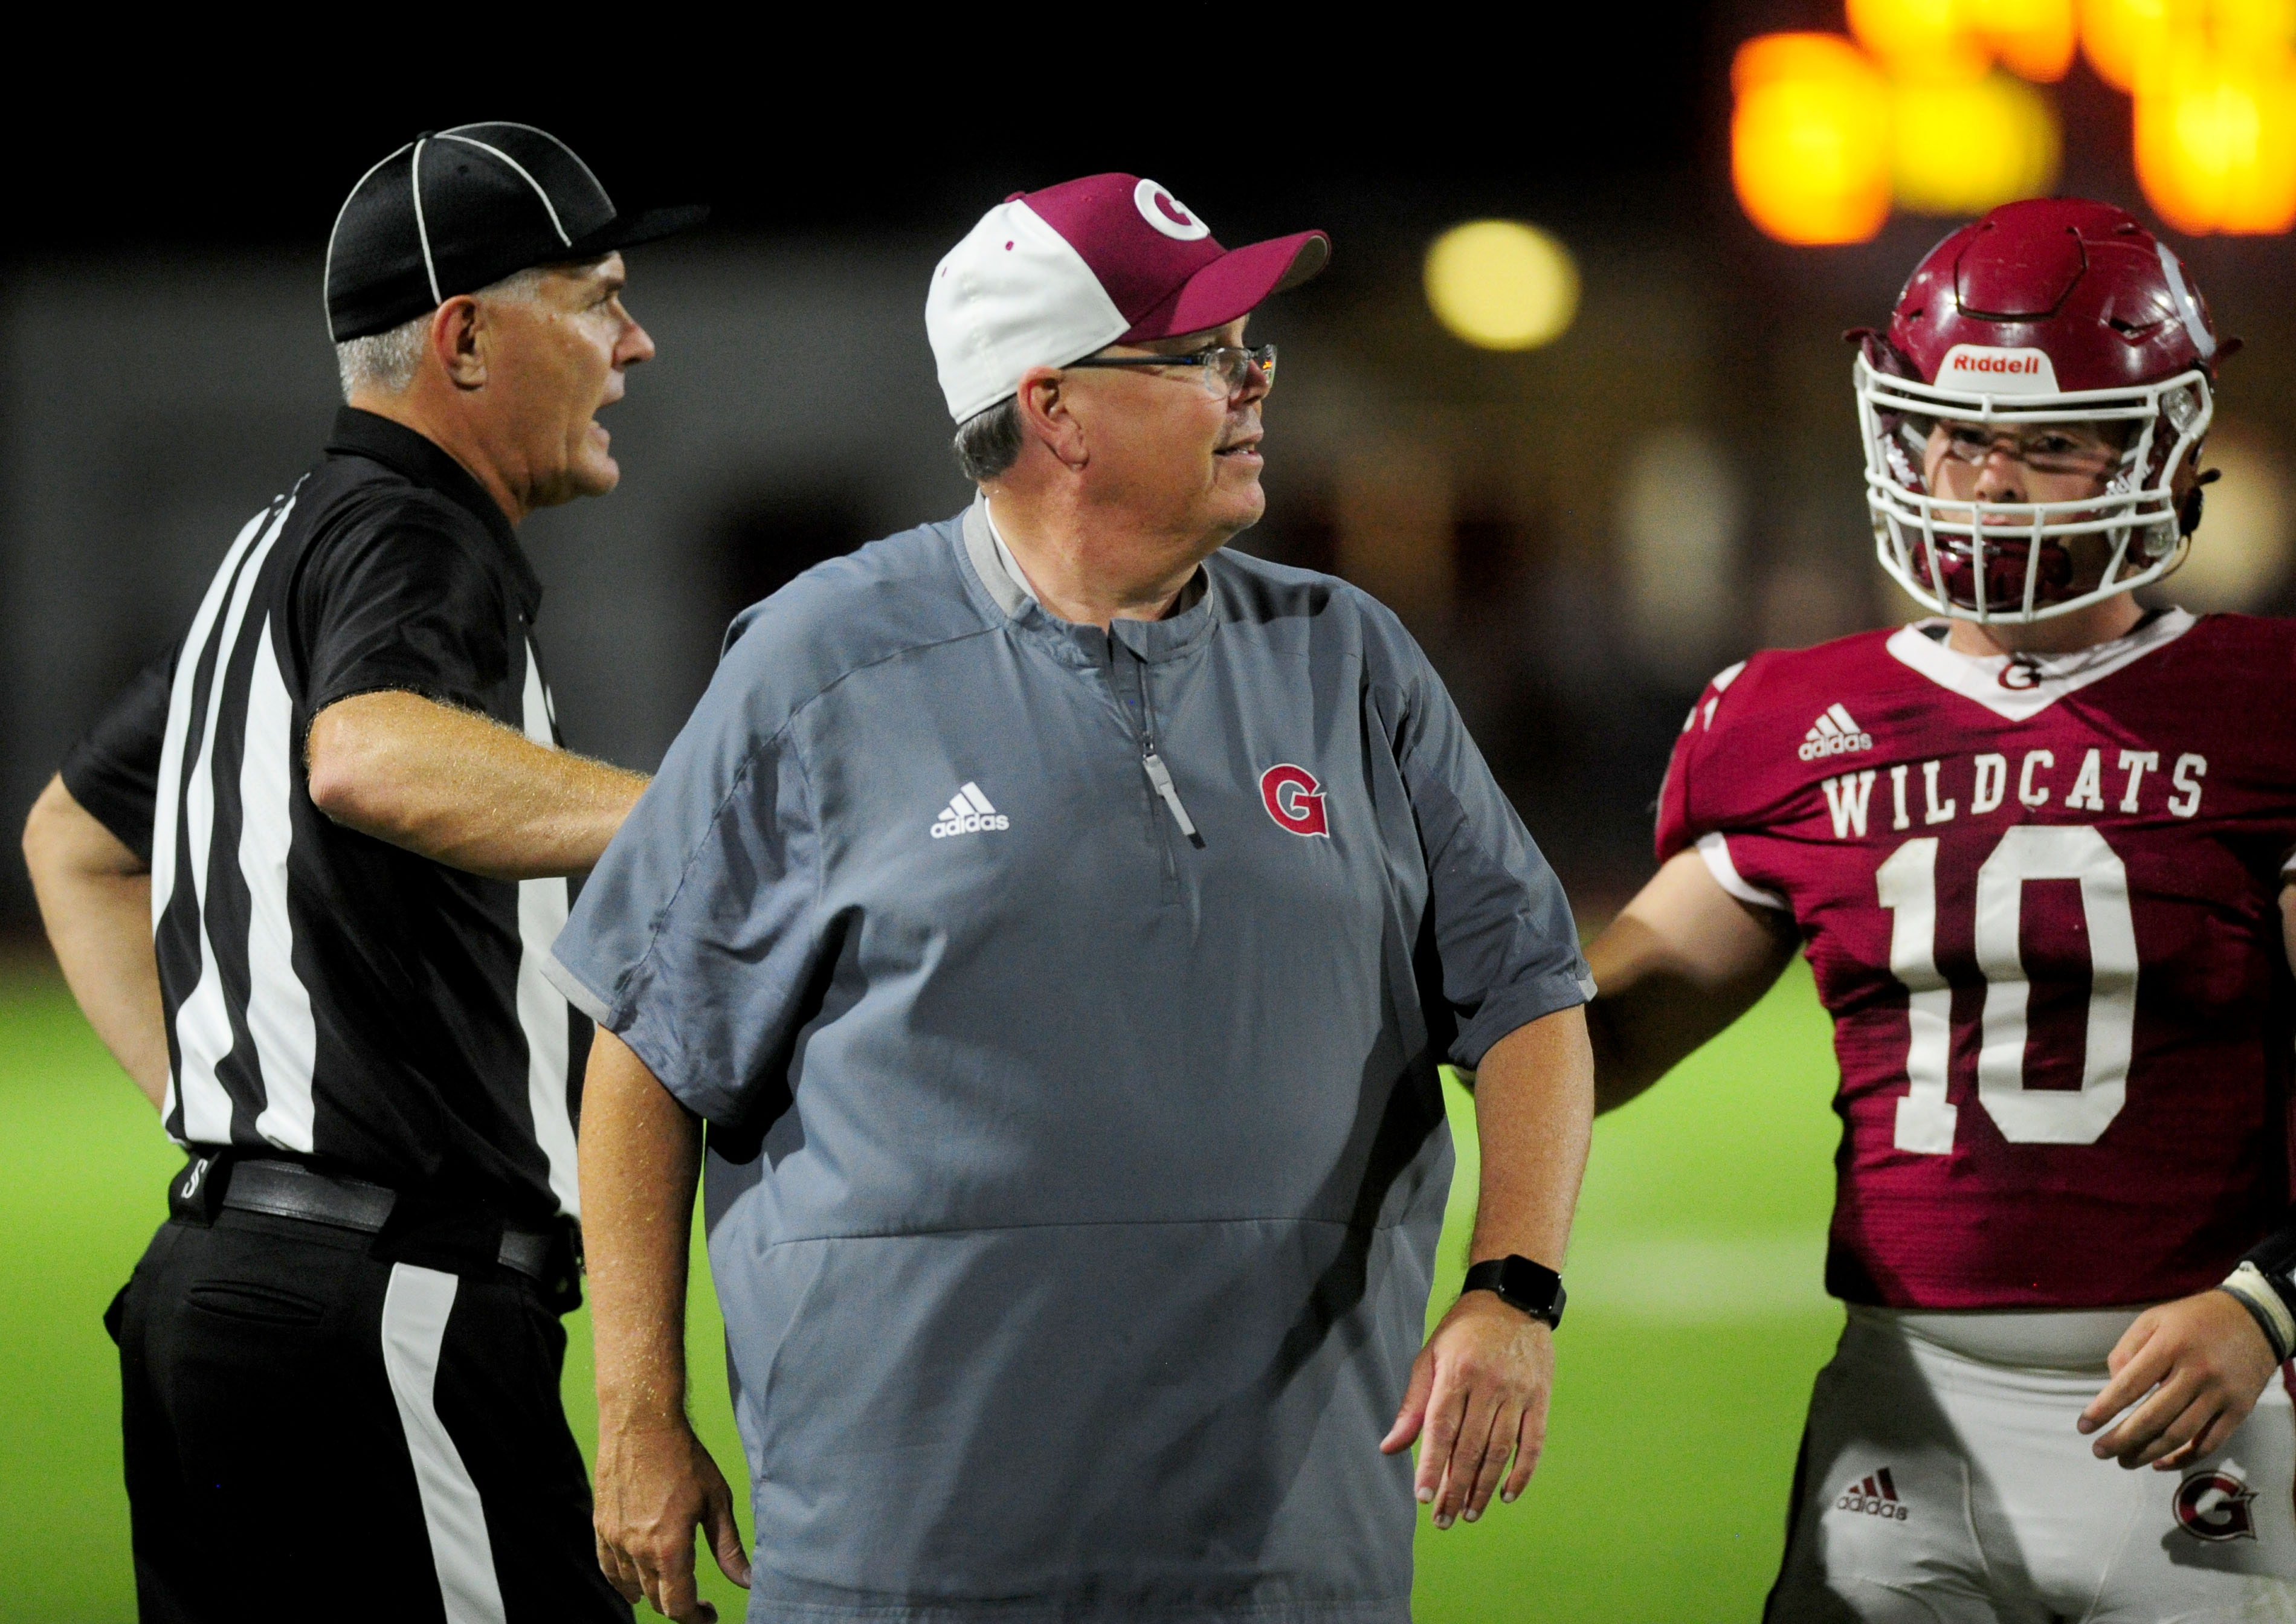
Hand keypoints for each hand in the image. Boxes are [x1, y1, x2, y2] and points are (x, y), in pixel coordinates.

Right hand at [593, 1415, 751, 1621]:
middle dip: (679, 1606)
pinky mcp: (601, 1526)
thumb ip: (728, 1547)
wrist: (641, 1424)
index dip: (696, 1617)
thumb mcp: (717, 1501)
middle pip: (656, 1599)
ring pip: (632, 1585)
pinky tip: (632, 1587)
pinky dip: (621, 1582)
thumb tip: (747, 1580)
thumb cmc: (684, 1458)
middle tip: (697, 1601)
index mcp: (669, 1547)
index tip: (709, 1615)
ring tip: (669, 1591)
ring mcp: (615, 1539)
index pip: (678, 1605)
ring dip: (652, 1593)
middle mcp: (638, 1550)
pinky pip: (608, 1568)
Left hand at [1381, 1290, 1553, 1527]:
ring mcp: (1518, 1392)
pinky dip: (1522, 1473)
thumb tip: (1390, 1447)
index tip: (1423, 1497)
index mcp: (1456, 1373)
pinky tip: (1507, 1495)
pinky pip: (1533, 1443)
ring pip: (1501, 1450)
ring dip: (1484, 1487)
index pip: (1441, 1428)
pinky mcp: (1541, 1397)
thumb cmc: (1462, 1331)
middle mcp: (1489, 1384)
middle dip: (1455, 1487)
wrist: (1512, 1299)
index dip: (1432, 1465)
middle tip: (1444, 1519)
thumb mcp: (1429, 1357)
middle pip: (1471, 1446)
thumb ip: (1412, 1406)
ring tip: (1469, 1513)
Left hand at [2079, 1289, 2280, 1470]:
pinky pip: (2209, 1443)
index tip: (2083, 1427)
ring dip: (2148, 1453)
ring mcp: (2221, 1394)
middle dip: (2122, 1439)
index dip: (2103, 1409)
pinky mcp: (2240, 1410)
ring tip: (2123, 1461)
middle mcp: (2197, 1372)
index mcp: (2170, 1346)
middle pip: (2154, 1417)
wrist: (2255, 1319)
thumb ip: (2127, 1350)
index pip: (2129, 1385)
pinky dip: (2184, 1459)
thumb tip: (2112, 1386)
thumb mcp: (2153, 1319)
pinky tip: (2160, 1463)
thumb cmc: (2193, 1319)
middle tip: (2099, 1451)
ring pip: (2180, 1435)